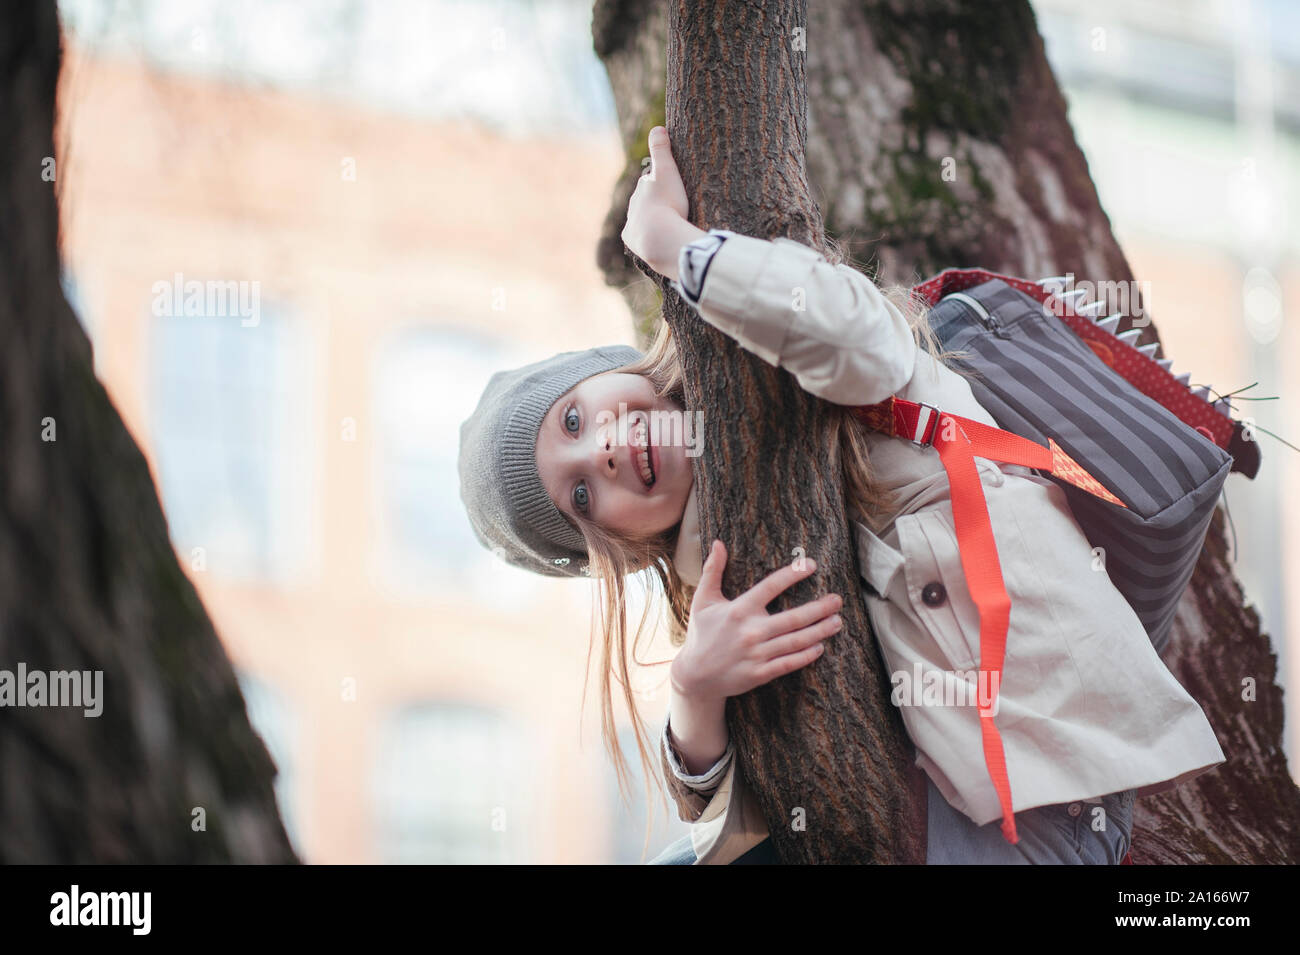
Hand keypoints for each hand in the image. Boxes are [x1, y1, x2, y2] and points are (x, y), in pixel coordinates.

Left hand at [622, 126, 704, 279]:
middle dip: (655, 201)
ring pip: (641, 218)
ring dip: (652, 219)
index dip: (661, 182)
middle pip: (644, 200)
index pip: (650, 181)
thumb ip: (662, 150)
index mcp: (642, 187)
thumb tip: (657, 128)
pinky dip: (646, 235)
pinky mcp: (631, 239)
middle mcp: (632, 204)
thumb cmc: (667, 203)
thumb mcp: (667, 172)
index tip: (672, 187)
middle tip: (672, 206)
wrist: (659, 237)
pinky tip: (656, 238)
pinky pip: (639, 236)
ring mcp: (631, 222)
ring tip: (666, 224)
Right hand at [670, 540, 844, 701]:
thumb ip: (712, 571)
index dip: (793, 574)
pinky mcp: (760, 673)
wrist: (695, 676)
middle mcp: (750, 631)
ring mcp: (757, 654)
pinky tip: (820, 647)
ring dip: (820, 631)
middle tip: (838, 600)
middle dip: (819, 609)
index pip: (771, 586)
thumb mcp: (703, 601)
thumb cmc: (701, 634)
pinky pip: (789, 663)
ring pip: (796, 641)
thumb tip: (718, 543)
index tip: (811, 565)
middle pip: (793, 618)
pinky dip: (806, 655)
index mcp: (739, 610)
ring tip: (837, 621)